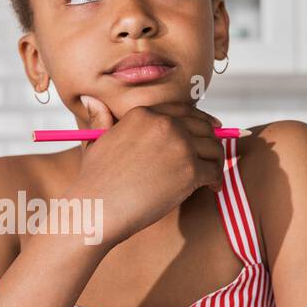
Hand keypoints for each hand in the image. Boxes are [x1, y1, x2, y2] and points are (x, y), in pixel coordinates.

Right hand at [69, 94, 224, 246]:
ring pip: (214, 148)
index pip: (184, 111)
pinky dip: (215, 180)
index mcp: (145, 113)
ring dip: (216, 162)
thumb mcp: (96, 141)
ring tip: (211, 177)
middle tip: (214, 157)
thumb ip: (101, 119)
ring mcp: (180, 146)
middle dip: (212, 141)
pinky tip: (210, 188)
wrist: (99, 208)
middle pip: (204, 127)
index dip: (201, 120)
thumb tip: (91, 99)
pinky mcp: (190, 171)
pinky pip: (214, 171)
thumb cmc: (94, 181)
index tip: (212, 129)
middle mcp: (165, 124)